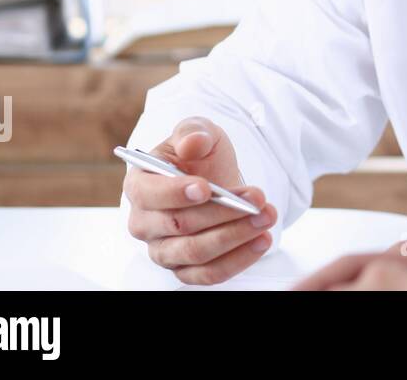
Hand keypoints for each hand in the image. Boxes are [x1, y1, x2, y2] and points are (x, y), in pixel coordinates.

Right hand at [122, 116, 277, 285]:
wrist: (215, 178)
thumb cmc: (200, 155)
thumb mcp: (200, 131)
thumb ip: (194, 132)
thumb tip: (192, 143)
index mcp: (139, 185)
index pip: (148, 194)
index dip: (175, 193)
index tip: (207, 188)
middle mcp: (144, 223)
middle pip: (178, 225)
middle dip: (222, 212)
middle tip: (258, 198)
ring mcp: (163, 250)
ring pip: (195, 252)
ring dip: (235, 236)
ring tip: (266, 217)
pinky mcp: (185, 269)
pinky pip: (208, 274)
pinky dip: (237, 260)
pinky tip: (262, 241)